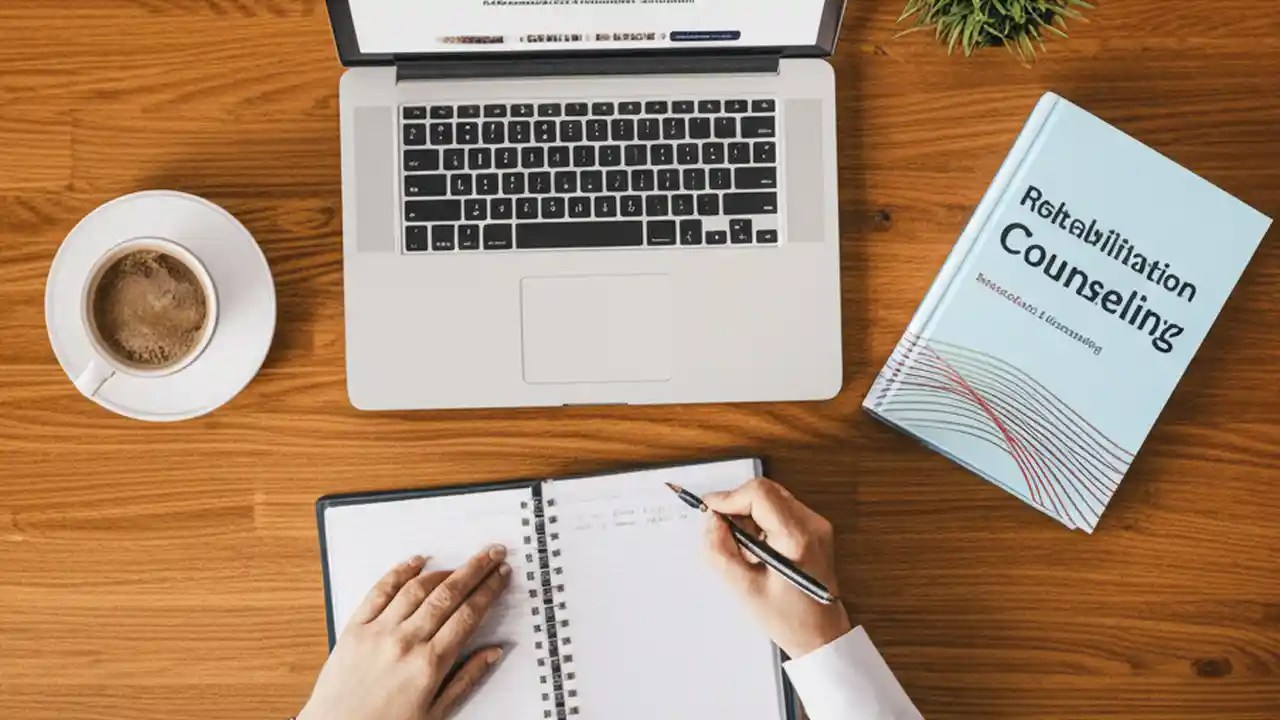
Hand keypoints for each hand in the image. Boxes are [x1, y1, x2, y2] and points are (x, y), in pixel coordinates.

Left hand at [298, 546, 511, 719]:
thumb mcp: (435, 713)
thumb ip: (466, 679)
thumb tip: (494, 652)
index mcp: (429, 665)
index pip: (468, 615)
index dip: (488, 590)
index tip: (502, 574)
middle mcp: (405, 642)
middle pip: (448, 594)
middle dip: (474, 569)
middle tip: (492, 553)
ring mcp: (378, 632)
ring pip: (417, 589)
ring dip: (443, 570)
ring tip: (462, 562)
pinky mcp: (355, 628)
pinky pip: (379, 591)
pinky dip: (399, 572)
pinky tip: (415, 562)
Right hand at [702, 478, 851, 658]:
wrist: (821, 635)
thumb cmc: (788, 618)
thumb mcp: (743, 589)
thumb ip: (719, 551)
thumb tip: (711, 520)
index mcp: (797, 538)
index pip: (758, 494)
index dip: (728, 498)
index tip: (709, 512)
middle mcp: (812, 525)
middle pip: (765, 491)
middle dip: (738, 507)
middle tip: (726, 536)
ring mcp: (817, 525)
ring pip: (771, 498)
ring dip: (749, 516)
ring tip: (746, 551)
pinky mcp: (814, 529)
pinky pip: (780, 510)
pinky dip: (761, 522)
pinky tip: (759, 550)